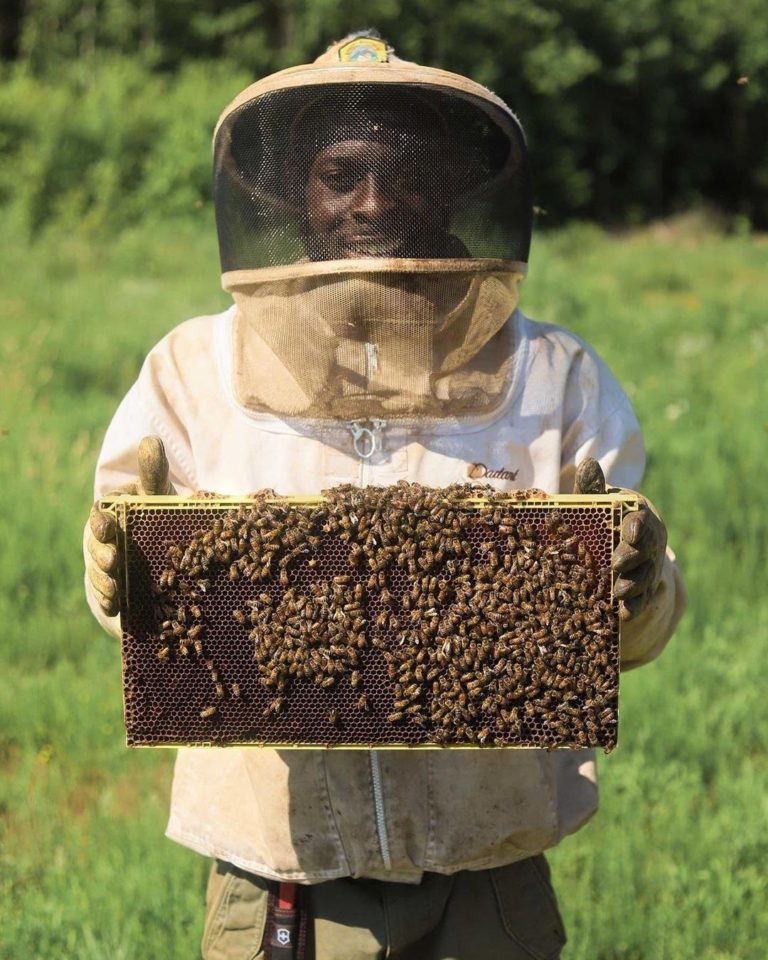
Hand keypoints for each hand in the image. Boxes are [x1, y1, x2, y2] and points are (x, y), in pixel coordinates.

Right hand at [86, 436, 174, 617]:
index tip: (107, 525)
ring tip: (114, 589)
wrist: (160, 551)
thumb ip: (153, 472)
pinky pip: (105, 596)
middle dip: (101, 554)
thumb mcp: (158, 495)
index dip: (101, 521)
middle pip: (96, 547)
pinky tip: (113, 607)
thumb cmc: (158, 514)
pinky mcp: (113, 588)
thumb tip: (150, 439)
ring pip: (98, 573)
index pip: (100, 516)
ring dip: (102, 580)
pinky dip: (107, 601)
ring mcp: (105, 564)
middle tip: (113, 560)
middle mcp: (102, 539)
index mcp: (111, 514)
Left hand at [573, 458, 666, 621]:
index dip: (638, 526)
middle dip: (632, 557)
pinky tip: (622, 614)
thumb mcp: (597, 504)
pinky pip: (640, 601)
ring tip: (618, 591)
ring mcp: (646, 570)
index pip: (641, 521)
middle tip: (616, 564)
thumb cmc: (603, 519)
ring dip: (632, 585)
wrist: (619, 546)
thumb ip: (592, 488)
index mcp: (637, 519)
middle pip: (644, 552)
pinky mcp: (641, 592)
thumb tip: (588, 464)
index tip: (631, 531)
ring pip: (643, 578)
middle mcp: (647, 545)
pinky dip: (633, 607)